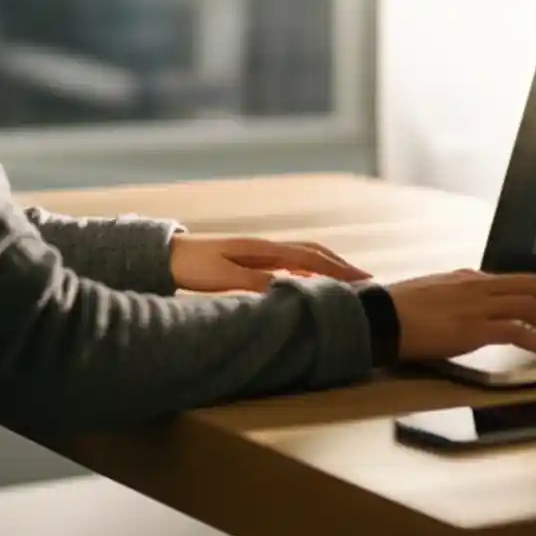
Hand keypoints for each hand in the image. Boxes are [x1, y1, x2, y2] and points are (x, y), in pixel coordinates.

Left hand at [170, 235, 370, 292]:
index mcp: (264, 249)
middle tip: (368, 281)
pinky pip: (291, 263)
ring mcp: (261, 251)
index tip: (365, 281)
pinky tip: (312, 282)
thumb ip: (255, 282)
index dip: (339, 270)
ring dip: (329, 267)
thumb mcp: (222, 276)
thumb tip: (287, 289)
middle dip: (342, 265)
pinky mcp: (253, 259)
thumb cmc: (192, 265)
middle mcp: (267, 247)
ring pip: (304, 257)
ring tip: (348, 281)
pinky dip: (310, 271)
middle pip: (314, 253)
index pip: (311, 259)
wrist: (167, 254)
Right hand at [387, 270, 535, 361]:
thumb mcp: (430, 295)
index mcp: (467, 278)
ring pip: (532, 306)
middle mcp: (477, 286)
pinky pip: (521, 332)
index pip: (512, 280)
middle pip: (531, 285)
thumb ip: (452, 299)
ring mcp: (478, 306)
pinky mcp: (475, 329)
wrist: (380, 317)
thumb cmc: (395, 310)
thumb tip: (460, 312)